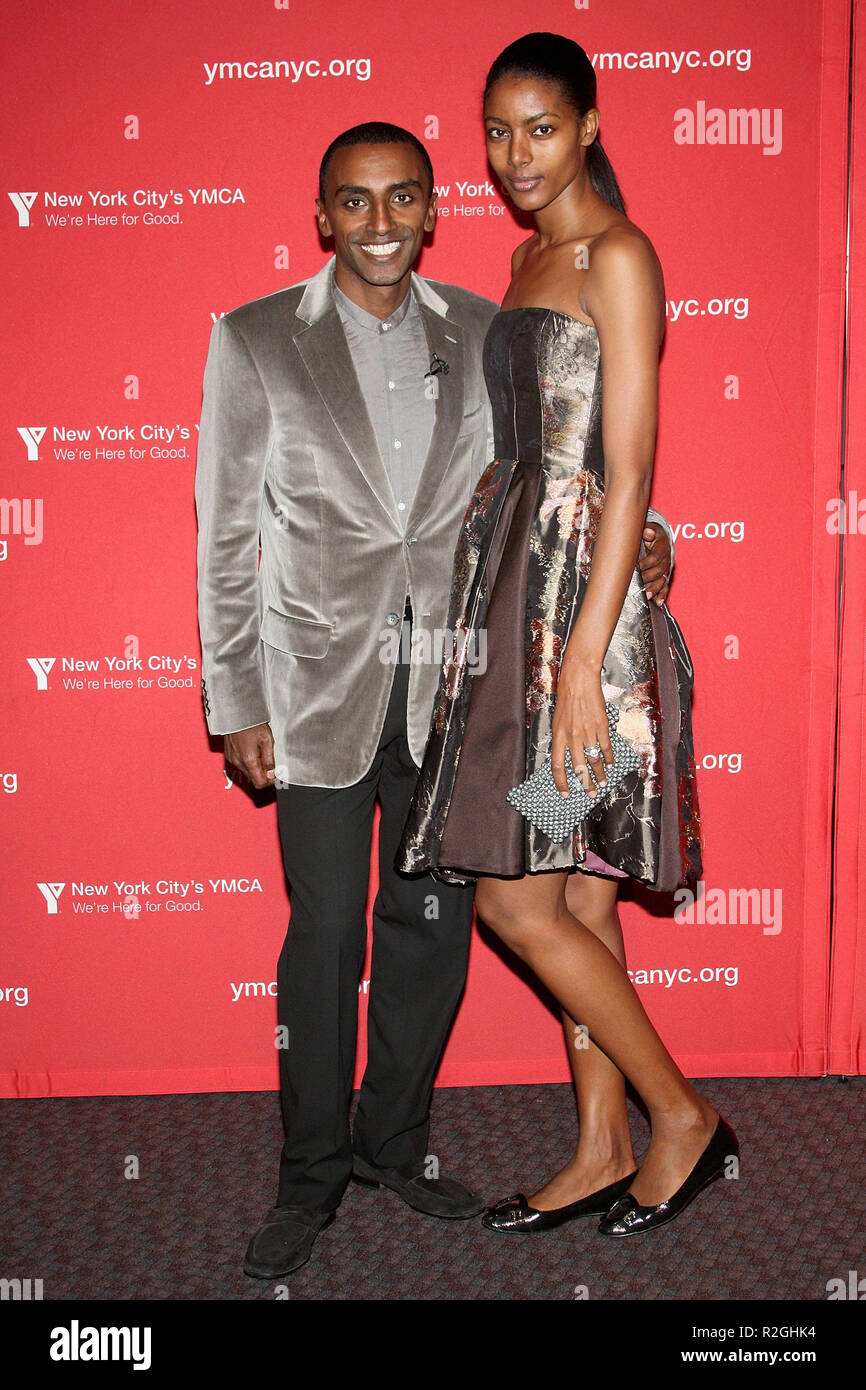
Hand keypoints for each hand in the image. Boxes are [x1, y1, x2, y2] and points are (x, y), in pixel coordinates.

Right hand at [224, 723, 274, 788]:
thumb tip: (272, 774)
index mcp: (249, 760)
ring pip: (246, 772)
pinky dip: (247, 762)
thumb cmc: (253, 724)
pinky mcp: (229, 756)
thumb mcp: (267, 740)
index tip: (274, 774)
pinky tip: (252, 750)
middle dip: (262, 774)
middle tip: (269, 761)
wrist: (237, 714)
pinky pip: (240, 765)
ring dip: (255, 768)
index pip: (259, 783)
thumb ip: (269, 760)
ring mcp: (232, 759)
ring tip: (260, 753)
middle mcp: (238, 762)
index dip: (269, 781)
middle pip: (253, 779)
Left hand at [551, 661, 611, 799]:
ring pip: (595, 761)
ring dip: (600, 775)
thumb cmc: (567, 698)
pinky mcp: (601, 727)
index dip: (561, 782)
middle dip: (585, 784)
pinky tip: (611, 764)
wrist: (579, 681)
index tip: (565, 793)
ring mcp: (588, 733)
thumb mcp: (557, 720)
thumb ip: (562, 739)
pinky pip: (606, 747)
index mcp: (559, 736)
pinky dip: (609, 758)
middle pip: (579, 768)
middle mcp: (573, 737)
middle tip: (590, 794)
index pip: (557, 766)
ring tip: (602, 784)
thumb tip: (566, 755)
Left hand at [639, 523, 670, 605]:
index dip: (645, 564)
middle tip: (637, 583)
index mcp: (662, 546)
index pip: (654, 557)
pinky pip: (665, 587)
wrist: (659, 537)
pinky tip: (658, 602)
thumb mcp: (648, 528)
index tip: (635, 568)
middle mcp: (666, 558)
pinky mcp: (665, 576)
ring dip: (655, 589)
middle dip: (648, 578)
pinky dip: (662, 595)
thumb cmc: (650, 533)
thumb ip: (647, 531)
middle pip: (658, 571)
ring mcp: (666, 568)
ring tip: (647, 596)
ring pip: (662, 580)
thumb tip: (647, 531)